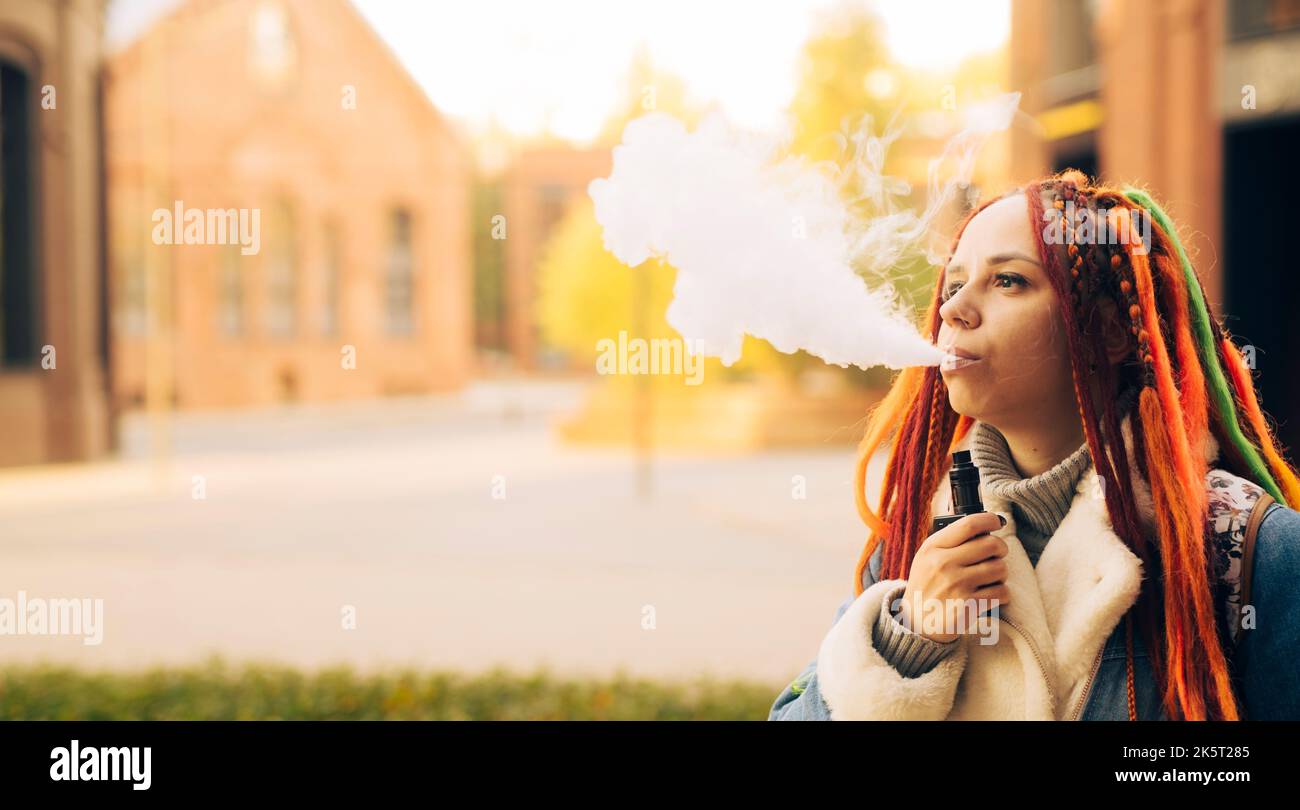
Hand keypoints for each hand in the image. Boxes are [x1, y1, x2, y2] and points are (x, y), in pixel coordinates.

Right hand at [895, 512, 1009, 642]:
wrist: (916, 623)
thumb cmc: (927, 585)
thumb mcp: (926, 557)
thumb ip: (949, 541)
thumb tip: (985, 526)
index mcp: (933, 548)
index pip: (968, 525)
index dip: (989, 520)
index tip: (996, 522)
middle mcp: (944, 564)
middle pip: (991, 544)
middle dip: (1001, 548)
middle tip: (997, 554)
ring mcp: (957, 585)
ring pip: (1000, 568)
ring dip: (1001, 572)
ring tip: (990, 577)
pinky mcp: (969, 605)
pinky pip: (1002, 592)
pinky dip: (1001, 593)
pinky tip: (989, 594)